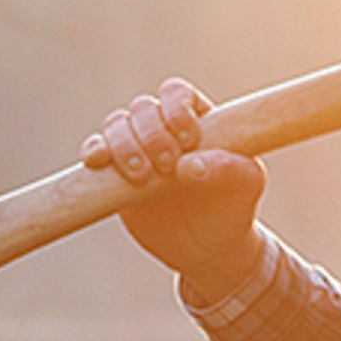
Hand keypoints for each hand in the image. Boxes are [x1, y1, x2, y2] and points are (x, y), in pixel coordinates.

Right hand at [80, 79, 263, 293]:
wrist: (207, 247)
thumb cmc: (233, 207)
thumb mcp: (246, 187)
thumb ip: (228, 169)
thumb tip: (189, 165)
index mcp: (197, 118)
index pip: (177, 94)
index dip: (176, 110)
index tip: (189, 140)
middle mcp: (163, 127)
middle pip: (143, 108)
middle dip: (151, 133)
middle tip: (167, 164)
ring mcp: (136, 148)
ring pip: (117, 124)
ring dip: (123, 144)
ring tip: (142, 175)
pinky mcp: (114, 173)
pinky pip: (96, 151)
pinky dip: (94, 151)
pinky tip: (98, 162)